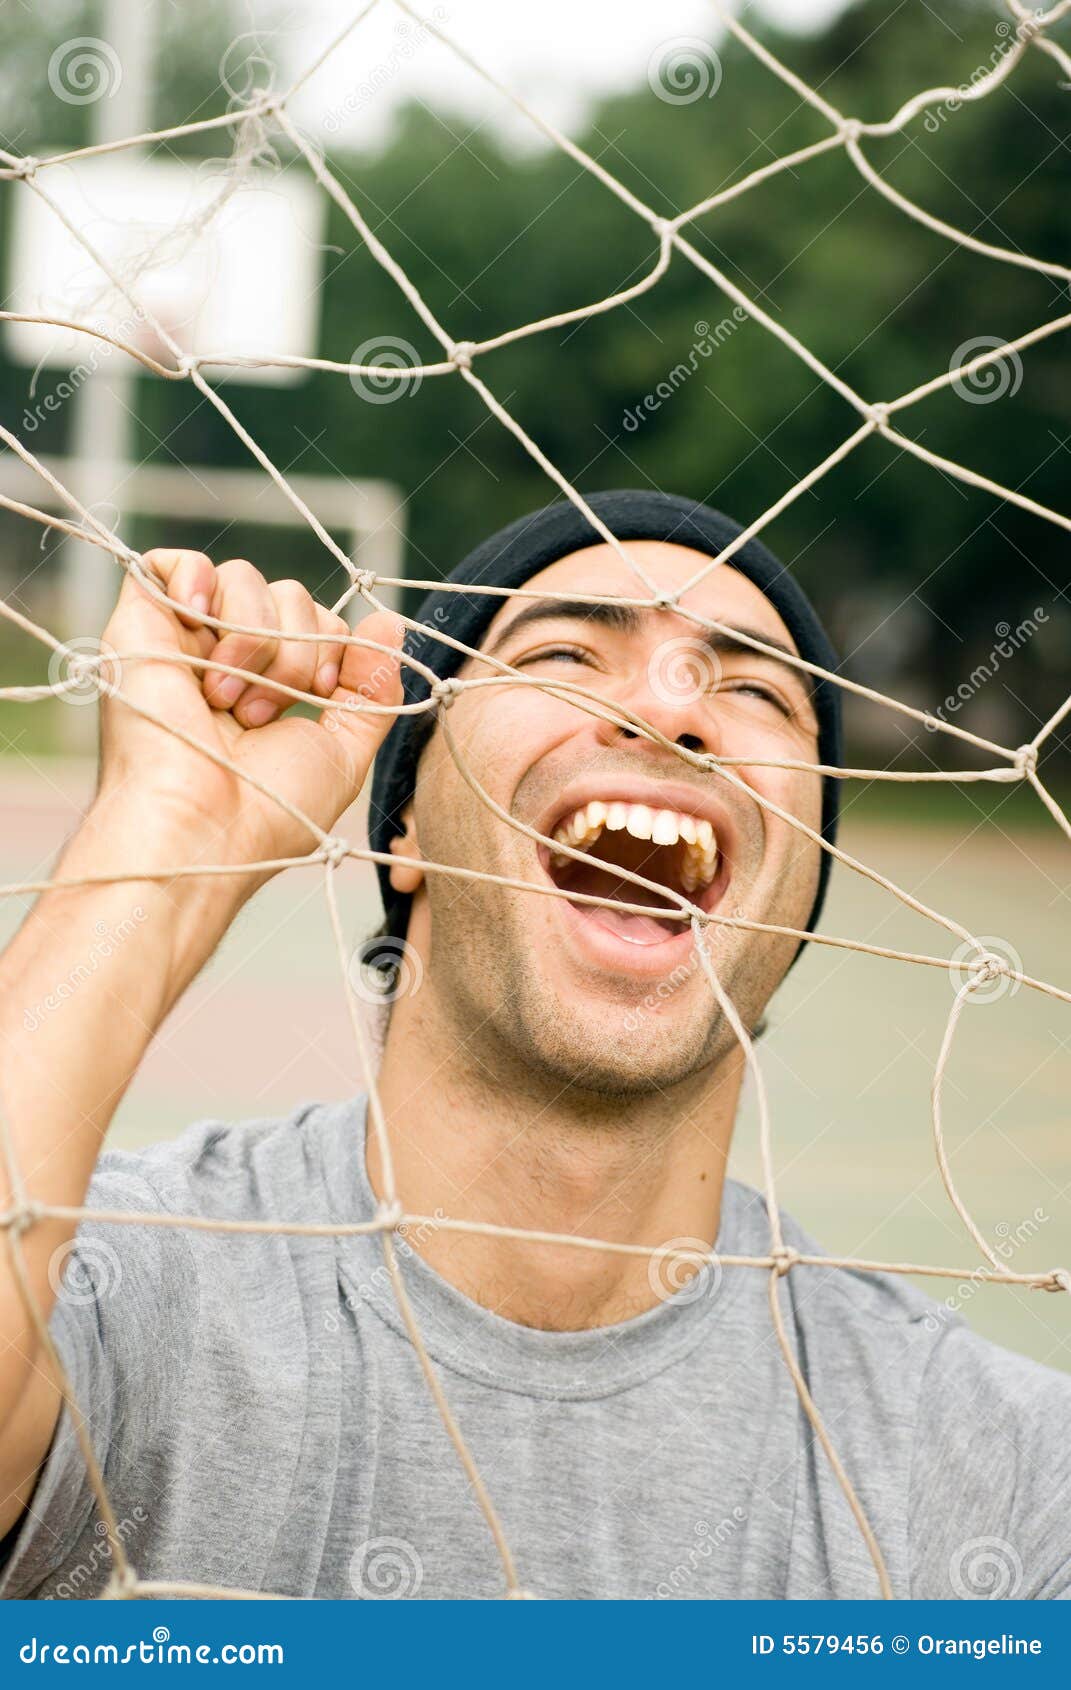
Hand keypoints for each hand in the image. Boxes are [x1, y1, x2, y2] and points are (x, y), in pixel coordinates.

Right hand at [95, 549, 403, 878]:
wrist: (204, 828)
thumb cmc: (271, 807)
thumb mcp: (343, 751)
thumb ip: (371, 689)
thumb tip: (388, 623)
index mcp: (270, 687)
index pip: (318, 622)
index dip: (334, 646)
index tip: (321, 693)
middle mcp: (226, 661)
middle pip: (290, 594)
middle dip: (299, 648)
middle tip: (265, 713)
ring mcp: (183, 643)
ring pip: (245, 577)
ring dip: (254, 638)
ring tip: (228, 701)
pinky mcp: (140, 627)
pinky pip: (174, 563)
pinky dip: (197, 580)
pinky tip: (201, 622)